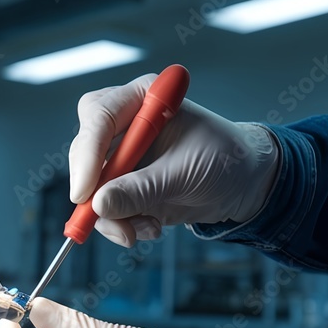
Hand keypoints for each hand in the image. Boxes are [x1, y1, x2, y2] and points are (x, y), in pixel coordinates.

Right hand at [69, 74, 279, 246]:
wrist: (242, 184)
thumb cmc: (224, 161)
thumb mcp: (185, 174)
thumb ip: (142, 189)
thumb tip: (99, 204)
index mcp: (144, 100)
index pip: (99, 116)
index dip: (87, 154)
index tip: (85, 191)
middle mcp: (127, 123)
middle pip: (85, 150)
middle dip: (93, 189)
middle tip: (103, 217)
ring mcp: (122, 156)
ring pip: (91, 186)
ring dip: (112, 216)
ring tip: (147, 228)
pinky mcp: (123, 185)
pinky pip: (104, 208)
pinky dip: (122, 224)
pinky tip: (151, 226)